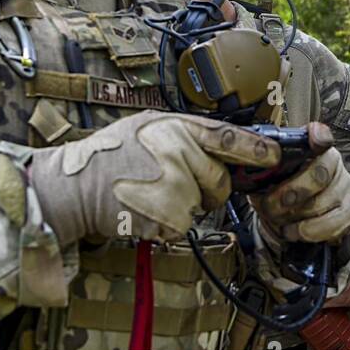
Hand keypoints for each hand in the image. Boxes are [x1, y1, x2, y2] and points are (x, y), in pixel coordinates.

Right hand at [30, 110, 279, 245]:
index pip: (229, 138)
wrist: (73, 187)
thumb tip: (224, 142)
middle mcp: (180, 154)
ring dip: (185, 205)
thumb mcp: (147, 125)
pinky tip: (146, 207)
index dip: (258, 148)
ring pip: (203, 206)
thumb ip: (185, 131)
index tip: (276, 155)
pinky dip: (169, 222)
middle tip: (176, 183)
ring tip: (152, 191)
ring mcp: (175, 187)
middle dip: (209, 188)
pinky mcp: (168, 218)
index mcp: (177, 128)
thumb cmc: (111, 155)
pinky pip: (185, 225)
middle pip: (221, 182)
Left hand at [250, 144, 349, 243]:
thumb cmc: (280, 190)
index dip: (319, 136)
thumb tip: (249, 175)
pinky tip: (292, 231)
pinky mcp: (349, 211)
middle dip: (289, 194)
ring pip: (321, 203)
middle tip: (270, 205)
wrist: (293, 214)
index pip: (321, 137)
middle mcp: (333, 163)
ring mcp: (344, 187)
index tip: (314, 138)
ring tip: (278, 219)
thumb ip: (262, 173)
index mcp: (312, 148)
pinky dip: (307, 231)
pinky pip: (331, 225)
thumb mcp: (267, 178)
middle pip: (318, 175)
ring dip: (294, 217)